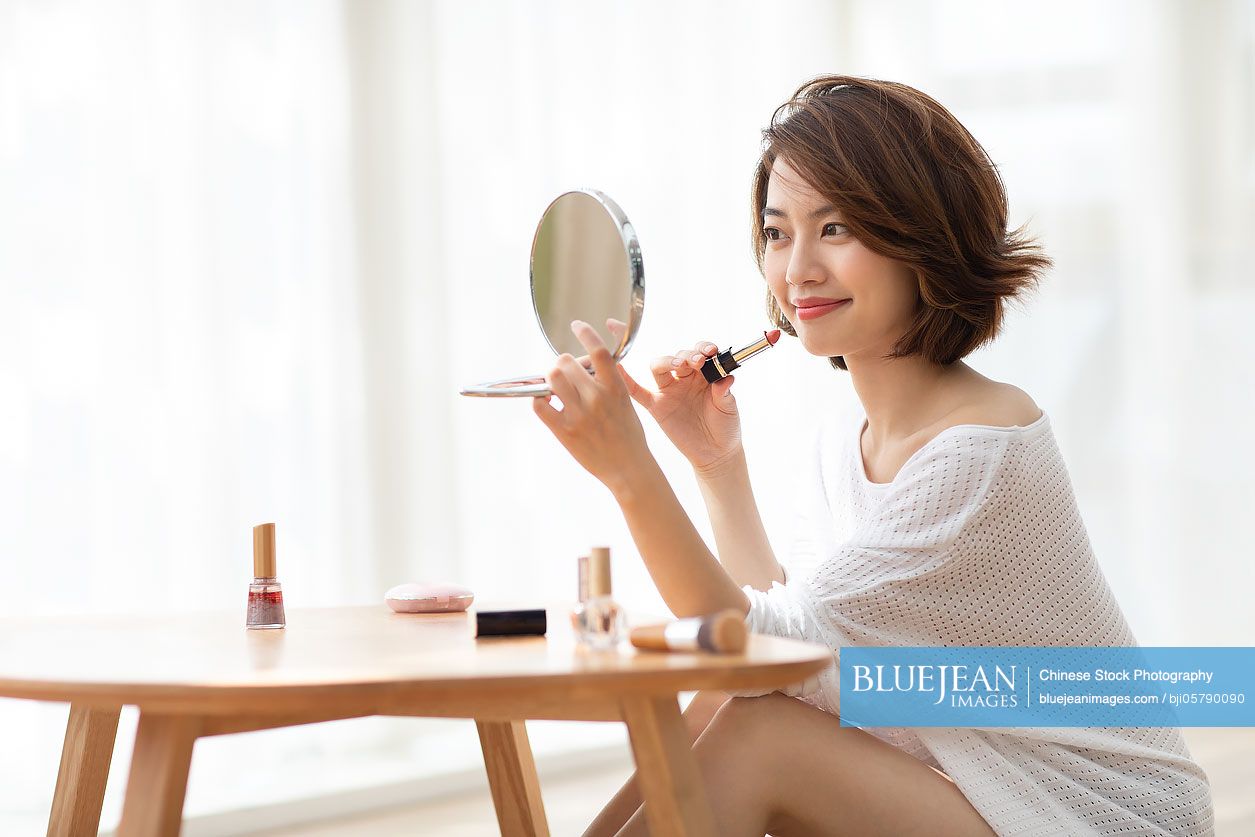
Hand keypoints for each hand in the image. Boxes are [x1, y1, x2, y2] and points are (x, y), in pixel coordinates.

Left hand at [532, 318, 652, 494]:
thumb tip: (588, 365)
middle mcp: (597, 398)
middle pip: (566, 362)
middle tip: (565, 377)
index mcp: (616, 388)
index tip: (577, 325)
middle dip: (562, 365)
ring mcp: (580, 414)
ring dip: (550, 379)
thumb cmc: (628, 436)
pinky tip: (548, 405)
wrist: (629, 469)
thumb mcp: (626, 403)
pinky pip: (540, 404)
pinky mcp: (564, 431)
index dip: (586, 333)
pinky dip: (539, 400)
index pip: (598, 351)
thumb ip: (609, 383)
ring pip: (551, 378)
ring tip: (556, 390)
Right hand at [616, 338, 742, 476]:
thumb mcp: (729, 408)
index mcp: (704, 375)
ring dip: (667, 361)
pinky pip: (638, 392)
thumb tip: (727, 378)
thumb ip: (725, 393)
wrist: (716, 453)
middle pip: (678, 357)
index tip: (710, 352)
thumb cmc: (725, 427)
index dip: (703, 348)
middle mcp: (685, 379)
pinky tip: (618, 368)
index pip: (700, 353)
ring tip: (679, 365)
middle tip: (697, 362)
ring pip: (659, 367)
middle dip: (687, 355)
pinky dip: (626, 380)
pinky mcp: (657, 407)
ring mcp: (669, 392)